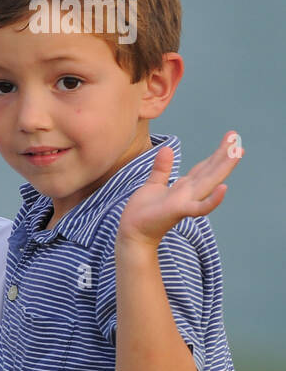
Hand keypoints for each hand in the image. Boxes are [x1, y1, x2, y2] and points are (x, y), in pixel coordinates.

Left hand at [118, 132, 242, 250]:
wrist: (134, 233)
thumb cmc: (144, 212)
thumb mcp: (153, 185)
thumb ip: (162, 168)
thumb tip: (167, 148)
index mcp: (184, 186)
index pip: (204, 167)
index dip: (217, 153)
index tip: (231, 138)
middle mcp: (189, 192)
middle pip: (210, 170)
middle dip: (224, 154)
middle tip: (237, 136)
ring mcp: (186, 202)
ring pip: (209, 183)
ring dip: (223, 168)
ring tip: (237, 152)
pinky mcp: (178, 211)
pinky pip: (199, 207)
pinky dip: (212, 200)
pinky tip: (223, 189)